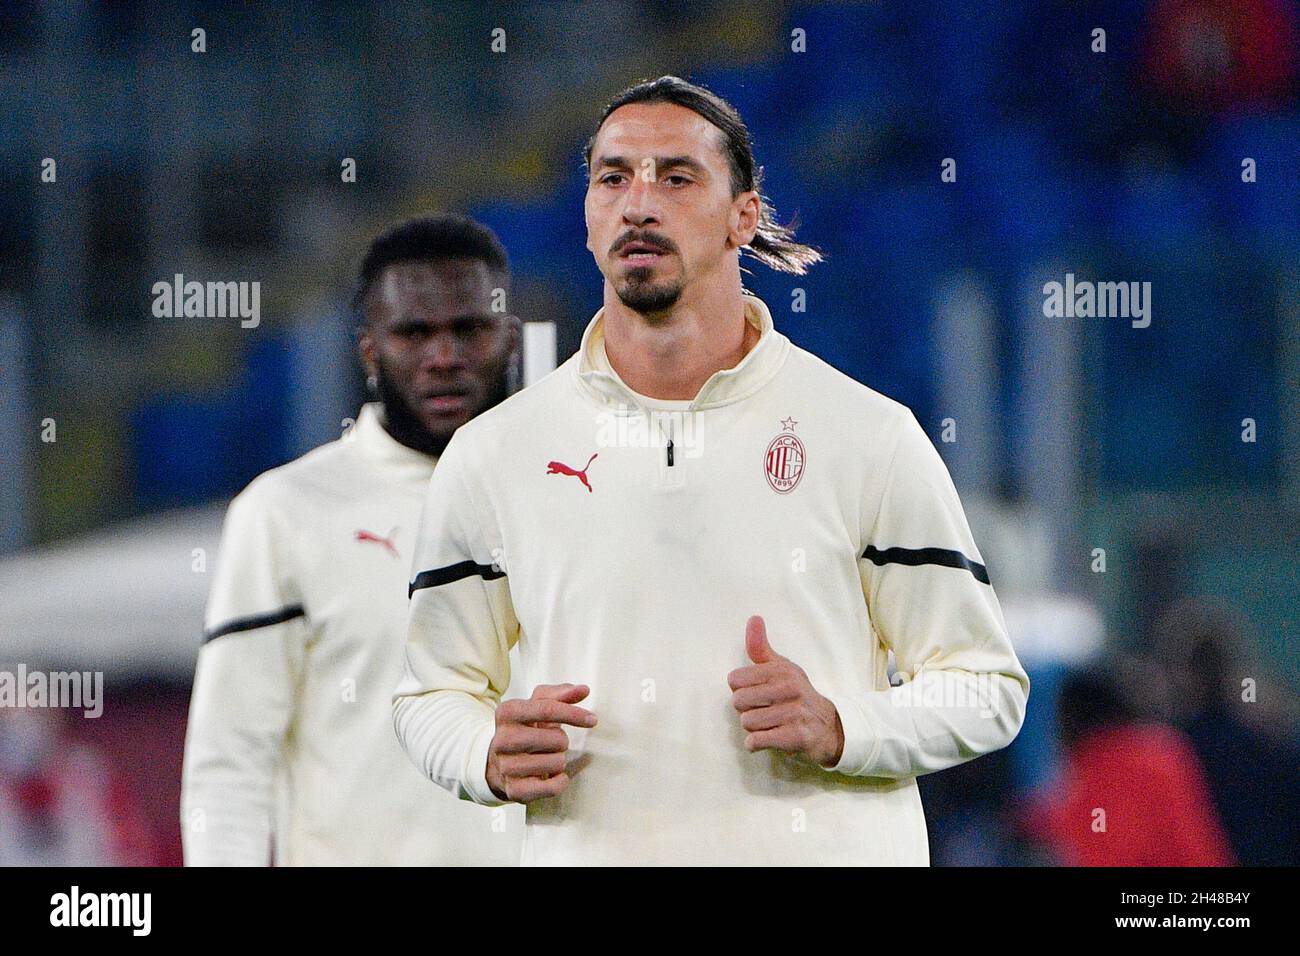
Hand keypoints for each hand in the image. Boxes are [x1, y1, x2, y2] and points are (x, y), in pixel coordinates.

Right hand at [486, 683, 595, 801]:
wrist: (497, 763)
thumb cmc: (524, 729)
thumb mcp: (536, 706)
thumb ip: (560, 695)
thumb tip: (584, 689)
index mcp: (507, 712)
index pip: (547, 709)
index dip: (574, 714)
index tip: (592, 720)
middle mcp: (502, 739)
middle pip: (557, 738)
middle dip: (561, 741)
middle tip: (549, 743)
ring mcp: (506, 766)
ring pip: (557, 762)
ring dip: (558, 760)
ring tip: (544, 758)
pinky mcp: (514, 790)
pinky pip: (552, 787)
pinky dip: (559, 781)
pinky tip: (552, 775)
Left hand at [727, 616, 844, 767]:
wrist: (829, 728)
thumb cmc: (797, 696)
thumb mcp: (782, 669)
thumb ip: (760, 648)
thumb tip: (754, 618)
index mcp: (782, 670)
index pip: (734, 679)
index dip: (740, 690)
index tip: (756, 694)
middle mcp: (790, 688)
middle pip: (738, 702)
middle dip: (746, 711)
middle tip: (764, 712)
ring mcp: (795, 713)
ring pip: (746, 723)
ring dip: (753, 729)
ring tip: (769, 725)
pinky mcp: (796, 737)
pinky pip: (756, 741)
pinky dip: (756, 744)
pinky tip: (768, 739)